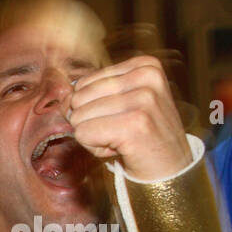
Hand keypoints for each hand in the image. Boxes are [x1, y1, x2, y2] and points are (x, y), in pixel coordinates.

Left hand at [68, 55, 189, 180]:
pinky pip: (84, 134)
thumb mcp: (119, 104)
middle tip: (118, 132)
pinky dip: (94, 148)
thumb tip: (62, 98)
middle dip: (90, 122)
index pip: (83, 83)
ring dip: (93, 137)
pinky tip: (118, 149)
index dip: (93, 108)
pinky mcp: (136, 123)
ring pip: (79, 118)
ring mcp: (143, 98)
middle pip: (79, 99)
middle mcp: (146, 76)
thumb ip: (90, 95)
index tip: (120, 118)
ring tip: (120, 139)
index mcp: (144, 65)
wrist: (169, 167)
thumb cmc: (139, 136)